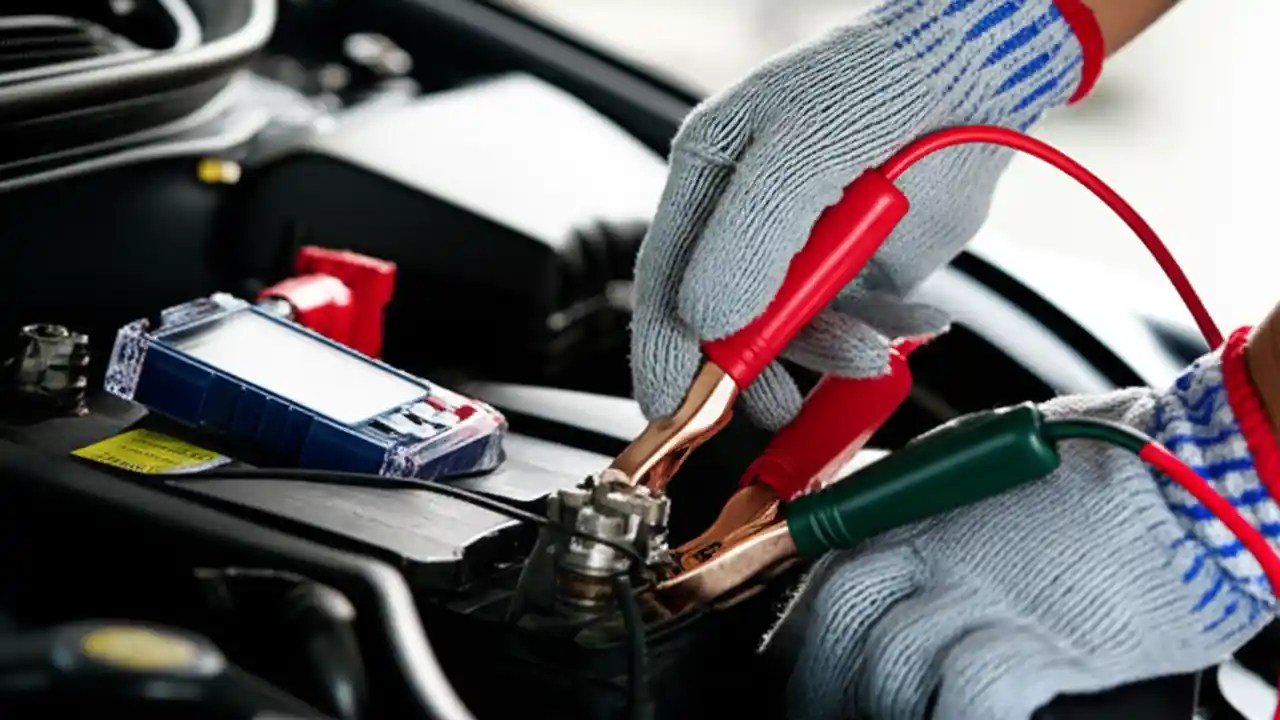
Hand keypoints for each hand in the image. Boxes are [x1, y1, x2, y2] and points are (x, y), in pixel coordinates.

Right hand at [631, 0, 1094, 429]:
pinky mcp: (856, 271)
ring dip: (828, 351)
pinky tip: (909, 321)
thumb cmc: (875, 84)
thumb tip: (707, 321)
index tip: (669, 405)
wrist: (971, 77)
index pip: (665, 278)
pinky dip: (878, 336)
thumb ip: (750, 238)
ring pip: (790, 333)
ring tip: (872, 347)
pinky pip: (851, 326)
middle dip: (749, 367)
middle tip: (773, 402)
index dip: (663, 346)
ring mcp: (801, 250)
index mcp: (708, 177)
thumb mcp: (799, 152)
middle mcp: (746, 220)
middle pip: (723, 318)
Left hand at [773, 334, 1279, 719]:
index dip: (800, 622)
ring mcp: (994, 595)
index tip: (791, 658)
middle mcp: (946, 547)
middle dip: (818, 678)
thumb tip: (886, 515)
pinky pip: (969, 702)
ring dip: (878, 709)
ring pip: (892, 668)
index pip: (830, 566)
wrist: (1208, 469)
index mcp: (929, 500)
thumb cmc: (1118, 458)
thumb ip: (936, 488)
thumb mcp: (998, 453)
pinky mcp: (1050, 642)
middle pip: (843, 624)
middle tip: (814, 707)